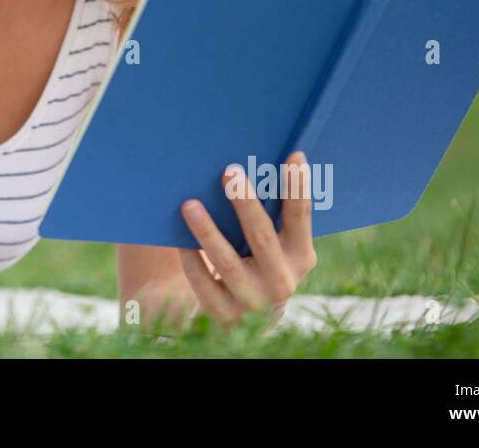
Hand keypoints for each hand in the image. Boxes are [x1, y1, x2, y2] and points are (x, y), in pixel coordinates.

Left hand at [176, 151, 316, 329]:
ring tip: (189, 204)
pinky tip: (178, 238)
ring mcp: (254, 302)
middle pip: (262, 236)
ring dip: (208, 230)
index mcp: (300, 256)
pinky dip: (191, 259)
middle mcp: (282, 281)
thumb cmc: (259, 263)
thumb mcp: (276, 246)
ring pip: (228, 262)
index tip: (293, 156)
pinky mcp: (225, 316)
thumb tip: (247, 167)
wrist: (250, 323)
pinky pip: (203, 283)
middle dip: (246, 204)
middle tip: (229, 172)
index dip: (298, 188)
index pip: (300, 218)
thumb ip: (271, 216)